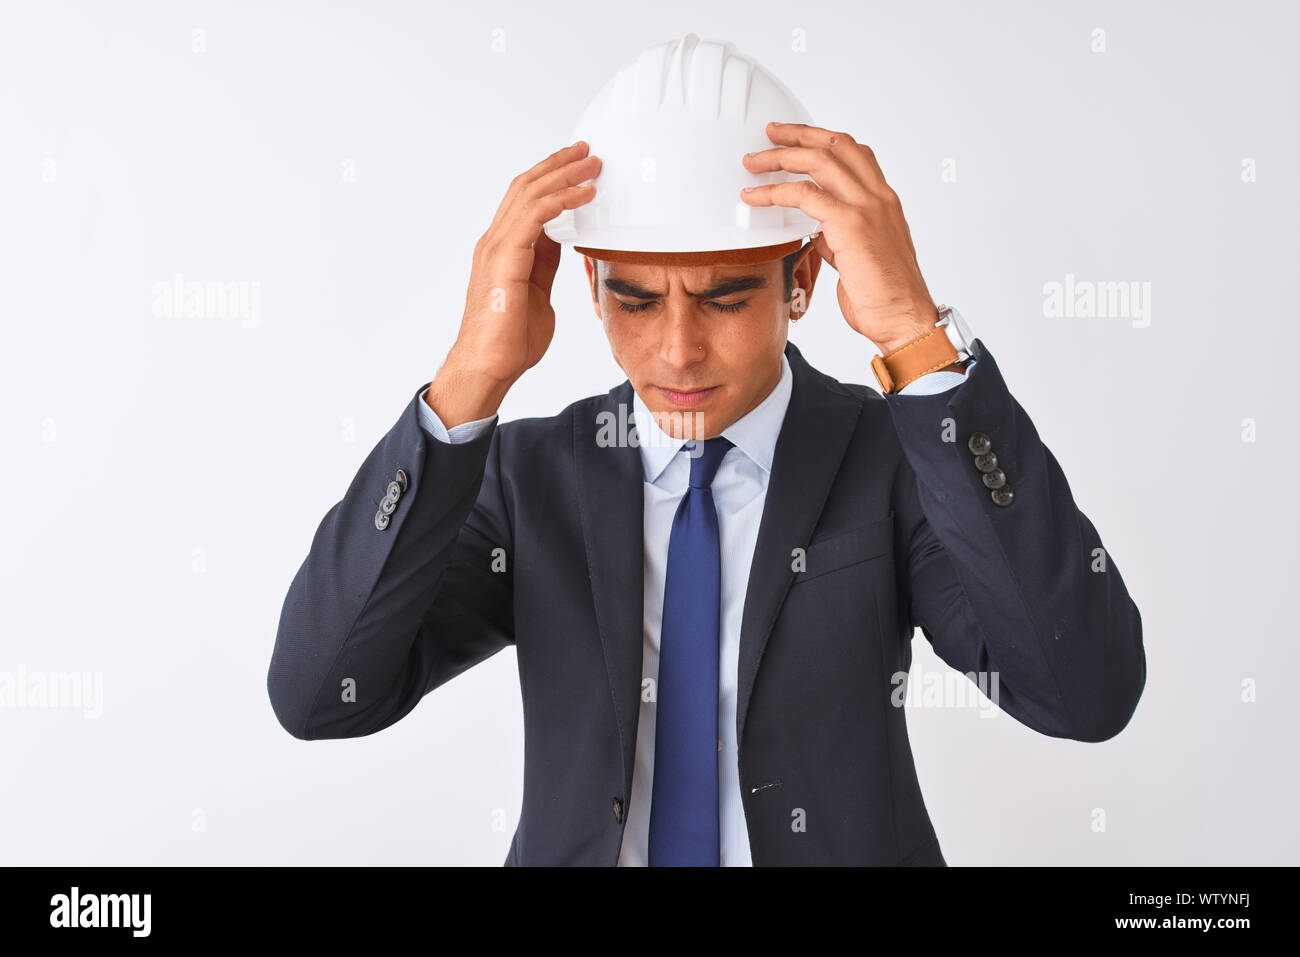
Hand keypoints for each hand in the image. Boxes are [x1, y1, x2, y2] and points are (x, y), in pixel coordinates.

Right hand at [427, 141, 600, 426]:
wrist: (488, 366)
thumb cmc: (509, 340)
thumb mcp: (538, 292)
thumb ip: (544, 263)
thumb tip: (559, 240)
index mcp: (503, 248)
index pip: (525, 200)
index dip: (551, 178)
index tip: (578, 165)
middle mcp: (495, 241)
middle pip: (526, 187)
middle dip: (558, 165)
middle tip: (588, 151)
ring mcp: (497, 248)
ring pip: (531, 194)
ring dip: (564, 175)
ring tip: (593, 165)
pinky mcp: (505, 259)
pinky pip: (536, 217)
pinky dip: (563, 200)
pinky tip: (585, 195)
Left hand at [740, 122, 937, 353]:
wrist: (904, 318)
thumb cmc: (884, 296)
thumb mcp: (858, 256)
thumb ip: (838, 235)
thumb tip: (816, 228)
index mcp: (884, 201)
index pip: (854, 153)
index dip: (822, 140)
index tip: (796, 138)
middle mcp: (879, 197)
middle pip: (836, 145)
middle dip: (798, 134)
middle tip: (770, 133)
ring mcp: (867, 208)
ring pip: (819, 161)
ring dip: (780, 157)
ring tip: (754, 161)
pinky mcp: (851, 225)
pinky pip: (805, 195)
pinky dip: (775, 192)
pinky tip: (755, 197)